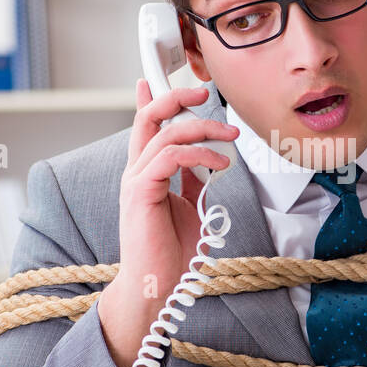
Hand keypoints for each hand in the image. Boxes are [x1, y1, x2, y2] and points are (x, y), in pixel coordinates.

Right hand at [96, 81, 237, 366]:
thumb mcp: (191, 208)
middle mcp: (136, 172)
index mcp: (145, 174)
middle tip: (204, 92)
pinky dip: (199, 154)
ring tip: (230, 136)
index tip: (150, 80)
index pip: (143, 128)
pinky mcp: (141, 192)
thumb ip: (193, 182)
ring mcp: (135, 181)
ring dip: (203, 128)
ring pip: (165, 133)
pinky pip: (170, 157)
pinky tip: (220, 163)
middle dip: (176, 98)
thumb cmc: (172, 253)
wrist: (158, 286)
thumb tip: (207, 162)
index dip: (148, 101)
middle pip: (149, 119)